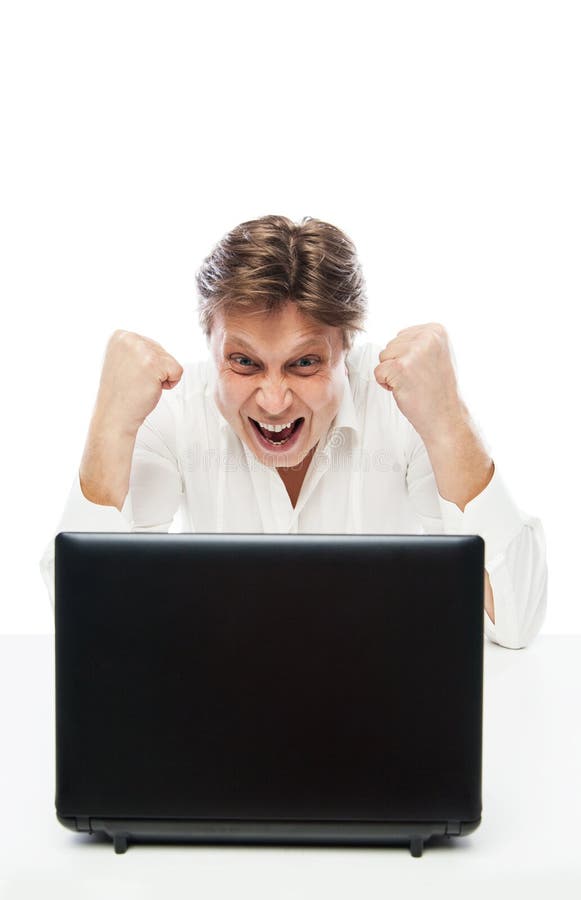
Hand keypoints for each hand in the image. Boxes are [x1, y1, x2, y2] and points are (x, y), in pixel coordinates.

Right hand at [93, 330, 183, 434]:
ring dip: (161, 377)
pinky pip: (177, 371)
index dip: (147, 364)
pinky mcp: (154, 363)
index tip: (131, 374)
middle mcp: (129, 338)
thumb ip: (138, 349)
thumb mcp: (124, 361)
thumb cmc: (121, 393)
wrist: (115, 415)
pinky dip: (170, 383)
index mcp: (120, 336)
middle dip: (155, 370)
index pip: (152, 345)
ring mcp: (141, 349)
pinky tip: (150, 388)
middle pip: (162, 351)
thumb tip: (155, 347)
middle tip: (136, 382)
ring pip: (170, 361)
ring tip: (142, 385)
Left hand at [374, 323, 464, 441]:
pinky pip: (378, 371)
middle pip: (391, 345)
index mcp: (436, 330)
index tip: (424, 369)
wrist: (445, 416)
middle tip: (418, 379)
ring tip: (413, 383)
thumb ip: (420, 341)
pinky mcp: (400, 366)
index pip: (402, 336)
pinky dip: (386, 384)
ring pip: (383, 356)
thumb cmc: (439, 390)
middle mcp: (427, 337)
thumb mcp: (438, 354)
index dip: (407, 356)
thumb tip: (399, 337)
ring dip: (393, 373)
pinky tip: (405, 389)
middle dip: (399, 364)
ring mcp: (414, 351)